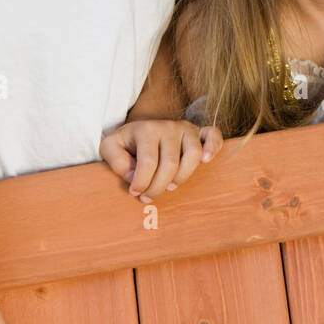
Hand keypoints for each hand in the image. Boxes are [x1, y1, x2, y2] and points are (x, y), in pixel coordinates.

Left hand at [100, 118, 222, 200]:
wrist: (141, 129)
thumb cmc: (127, 143)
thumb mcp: (110, 147)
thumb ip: (115, 160)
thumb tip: (133, 175)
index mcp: (146, 129)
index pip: (148, 162)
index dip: (141, 182)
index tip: (134, 192)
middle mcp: (168, 126)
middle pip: (170, 164)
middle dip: (158, 187)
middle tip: (148, 197)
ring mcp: (186, 128)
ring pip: (193, 155)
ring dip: (182, 177)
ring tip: (170, 186)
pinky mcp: (200, 131)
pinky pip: (213, 135)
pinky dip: (213, 147)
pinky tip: (206, 161)